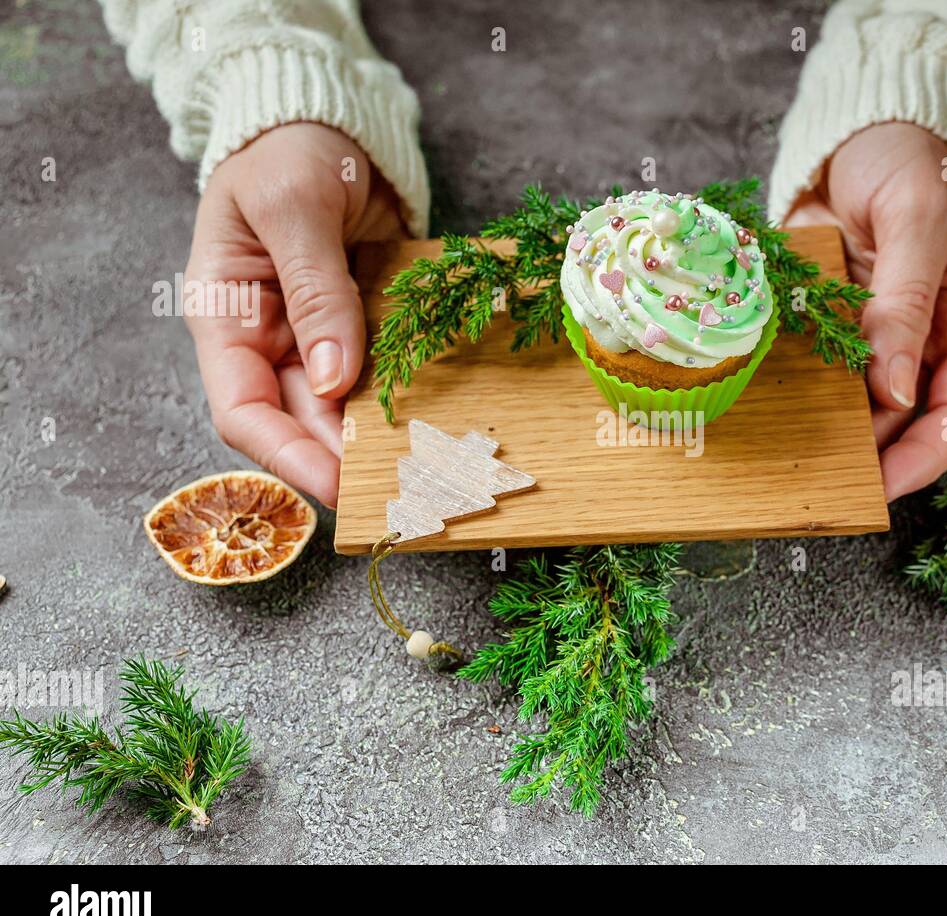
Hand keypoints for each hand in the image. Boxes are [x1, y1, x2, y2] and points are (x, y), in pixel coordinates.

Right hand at [184, 122, 405, 506]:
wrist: (330, 119)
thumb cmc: (287, 149)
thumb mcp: (293, 206)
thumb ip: (313, 291)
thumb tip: (329, 378)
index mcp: (226, 316)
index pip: (242, 410)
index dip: (288, 455)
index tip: (339, 484)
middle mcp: (269, 339)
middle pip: (300, 421)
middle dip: (344, 456)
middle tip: (402, 486)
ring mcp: (317, 336)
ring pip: (343, 406)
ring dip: (378, 436)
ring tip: (426, 465)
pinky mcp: (361, 327)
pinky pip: (380, 372)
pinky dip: (405, 397)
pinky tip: (440, 419)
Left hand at [787, 122, 946, 501]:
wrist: (860, 126)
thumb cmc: (914, 159)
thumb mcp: (918, 218)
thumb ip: (906, 302)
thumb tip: (893, 391)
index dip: (928, 457)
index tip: (883, 487)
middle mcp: (926, 341)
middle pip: (907, 424)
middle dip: (871, 457)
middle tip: (821, 483)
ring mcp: (875, 337)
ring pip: (857, 408)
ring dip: (828, 432)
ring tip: (790, 456)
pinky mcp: (830, 326)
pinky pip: (815, 372)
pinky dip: (795, 392)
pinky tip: (767, 409)